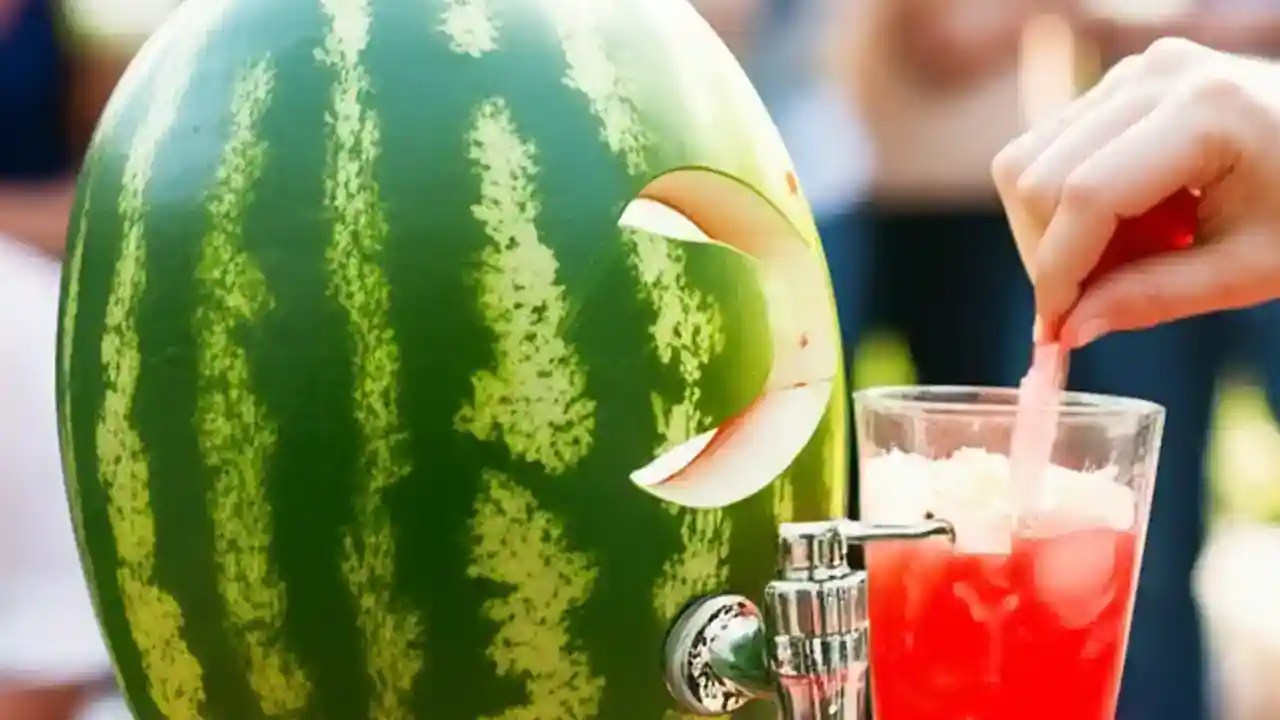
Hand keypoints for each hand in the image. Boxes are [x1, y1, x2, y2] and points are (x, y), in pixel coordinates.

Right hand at [992, 38, 1279, 347]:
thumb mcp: (1248, 269)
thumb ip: (1153, 298)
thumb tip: (1067, 332)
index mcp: (1204, 111)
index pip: (1085, 196)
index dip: (1058, 272)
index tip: (1053, 332)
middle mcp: (1156, 75)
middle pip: (1038, 179)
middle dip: (1050, 255)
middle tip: (1094, 300)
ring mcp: (1134, 72)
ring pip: (1026, 163)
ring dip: (1053, 230)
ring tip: (1125, 255)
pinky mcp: (1121, 82)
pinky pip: (1048, 148)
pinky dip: (1065, 203)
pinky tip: (1127, 224)